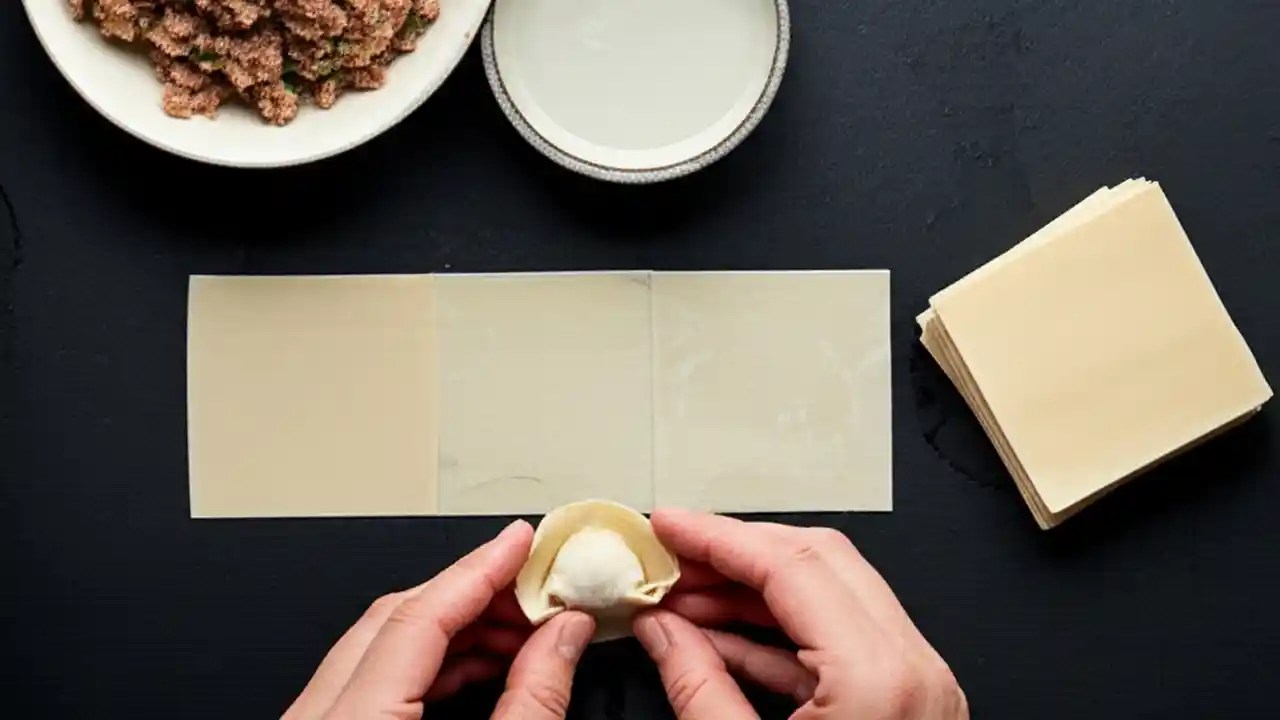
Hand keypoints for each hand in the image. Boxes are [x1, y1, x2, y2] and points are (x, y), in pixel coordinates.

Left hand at [283, 520, 596, 719]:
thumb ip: (533, 700)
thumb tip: (564, 634)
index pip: (419, 615)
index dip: (478, 569)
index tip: (522, 539)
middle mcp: (320, 718)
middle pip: (395, 619)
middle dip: (474, 594)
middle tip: (538, 587)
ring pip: (383, 644)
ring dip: (456, 628)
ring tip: (524, 631)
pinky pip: (374, 676)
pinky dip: (431, 660)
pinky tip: (482, 662)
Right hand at [633, 509, 967, 719]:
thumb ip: (696, 687)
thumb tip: (660, 628)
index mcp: (878, 680)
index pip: (791, 565)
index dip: (717, 537)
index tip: (667, 524)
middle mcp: (913, 671)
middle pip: (819, 562)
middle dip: (736, 552)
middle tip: (671, 556)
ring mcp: (919, 687)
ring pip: (832, 596)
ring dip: (755, 590)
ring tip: (684, 597)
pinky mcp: (909, 706)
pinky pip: (842, 644)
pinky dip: (781, 633)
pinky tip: (720, 634)